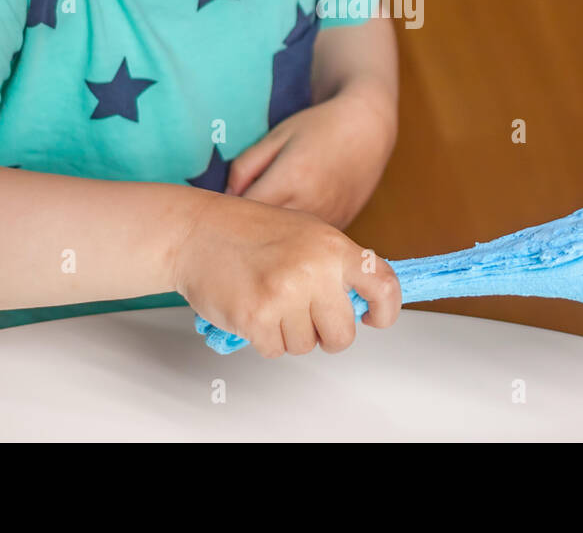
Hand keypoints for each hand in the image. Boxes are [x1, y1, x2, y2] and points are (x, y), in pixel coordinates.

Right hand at [171, 194, 400, 357]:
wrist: (196, 232)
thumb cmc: (248, 231)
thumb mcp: (307, 233)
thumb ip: (337, 264)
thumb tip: (363, 302)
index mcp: (332, 246)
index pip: (384, 285)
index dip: (386, 310)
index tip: (374, 318)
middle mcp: (314, 270)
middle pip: (343, 334)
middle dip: (326, 333)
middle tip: (304, 314)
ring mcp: (285, 295)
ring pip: (307, 346)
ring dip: (290, 334)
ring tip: (270, 302)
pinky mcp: (257, 317)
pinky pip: (276, 350)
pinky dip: (264, 338)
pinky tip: (253, 310)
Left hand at [225, 84, 396, 229]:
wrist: (368, 131)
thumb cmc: (318, 128)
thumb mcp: (275, 137)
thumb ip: (244, 168)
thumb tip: (226, 201)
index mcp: (291, 179)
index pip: (243, 213)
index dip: (225, 215)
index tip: (214, 213)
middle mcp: (311, 205)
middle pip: (264, 236)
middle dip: (244, 232)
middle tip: (228, 225)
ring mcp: (328, 221)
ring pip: (286, 246)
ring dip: (268, 240)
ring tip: (257, 225)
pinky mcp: (339, 229)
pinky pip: (307, 245)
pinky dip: (291, 240)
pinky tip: (284, 228)